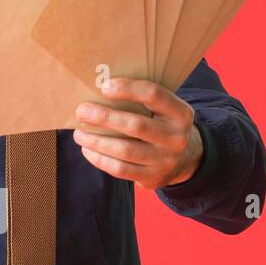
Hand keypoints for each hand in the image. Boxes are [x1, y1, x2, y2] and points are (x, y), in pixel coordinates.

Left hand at [72, 77, 204, 189]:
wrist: (186, 160)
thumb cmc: (164, 125)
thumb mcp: (166, 110)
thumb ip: (144, 101)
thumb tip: (102, 90)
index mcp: (180, 113)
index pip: (153, 95)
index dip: (128, 89)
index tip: (104, 87)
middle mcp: (176, 137)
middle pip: (136, 125)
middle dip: (104, 117)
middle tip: (82, 111)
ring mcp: (165, 160)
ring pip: (124, 150)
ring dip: (97, 141)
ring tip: (79, 134)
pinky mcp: (152, 178)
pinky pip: (120, 170)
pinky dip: (100, 159)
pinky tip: (88, 150)